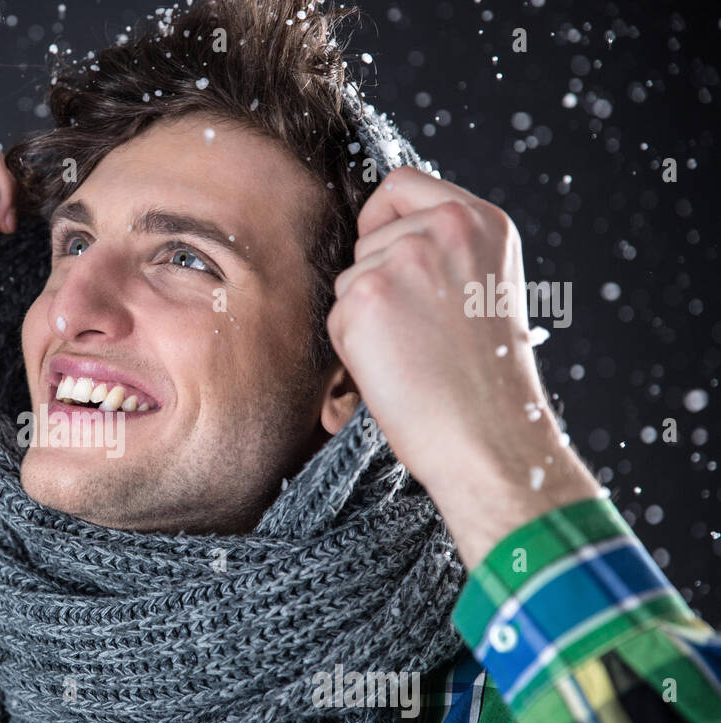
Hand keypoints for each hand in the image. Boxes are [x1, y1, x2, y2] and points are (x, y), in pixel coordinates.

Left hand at [327, 166, 600, 567]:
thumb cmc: (487, 380)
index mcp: (482, 220)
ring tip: (413, 352)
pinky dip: (352, 347)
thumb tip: (382, 240)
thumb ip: (444, 251)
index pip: (400, 184)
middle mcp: (444, 227)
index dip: (382, 219)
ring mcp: (402, 258)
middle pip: (366, 235)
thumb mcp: (485, 287)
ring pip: (347, 278)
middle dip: (376, 278)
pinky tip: (394, 368)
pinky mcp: (364, 296)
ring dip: (364, 316)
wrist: (491, 435)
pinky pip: (335, 316)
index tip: (390, 256)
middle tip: (418, 330)